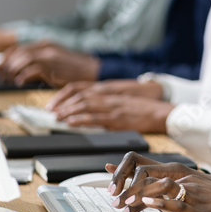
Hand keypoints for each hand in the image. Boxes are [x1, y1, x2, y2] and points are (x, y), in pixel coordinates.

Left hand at [0, 41, 99, 85]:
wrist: (93, 69)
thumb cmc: (74, 68)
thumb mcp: (55, 60)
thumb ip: (39, 61)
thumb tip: (19, 71)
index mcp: (45, 44)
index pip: (18, 48)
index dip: (5, 58)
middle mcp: (46, 47)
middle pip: (18, 53)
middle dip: (4, 65)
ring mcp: (50, 56)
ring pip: (23, 59)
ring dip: (12, 70)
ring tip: (7, 80)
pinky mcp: (54, 66)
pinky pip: (33, 69)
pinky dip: (23, 75)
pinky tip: (19, 82)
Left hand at [46, 79, 163, 112]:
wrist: (158, 112)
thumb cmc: (142, 109)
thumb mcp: (121, 102)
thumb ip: (106, 105)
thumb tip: (90, 113)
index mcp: (108, 92)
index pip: (81, 89)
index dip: (65, 95)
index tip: (55, 103)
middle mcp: (108, 97)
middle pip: (79, 96)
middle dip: (63, 104)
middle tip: (52, 112)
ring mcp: (111, 107)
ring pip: (84, 105)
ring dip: (68, 111)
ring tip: (58, 117)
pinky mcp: (116, 118)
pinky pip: (94, 118)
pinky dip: (80, 119)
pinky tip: (71, 122)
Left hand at [106, 151, 210, 200]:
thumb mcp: (200, 195)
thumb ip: (181, 195)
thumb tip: (162, 202)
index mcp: (185, 177)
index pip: (152, 171)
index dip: (130, 172)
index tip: (109, 171)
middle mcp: (186, 181)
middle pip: (152, 180)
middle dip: (130, 188)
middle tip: (114, 198)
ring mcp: (192, 193)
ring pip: (160, 190)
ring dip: (139, 197)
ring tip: (124, 204)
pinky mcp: (198, 208)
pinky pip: (176, 203)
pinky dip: (160, 203)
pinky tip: (148, 203)